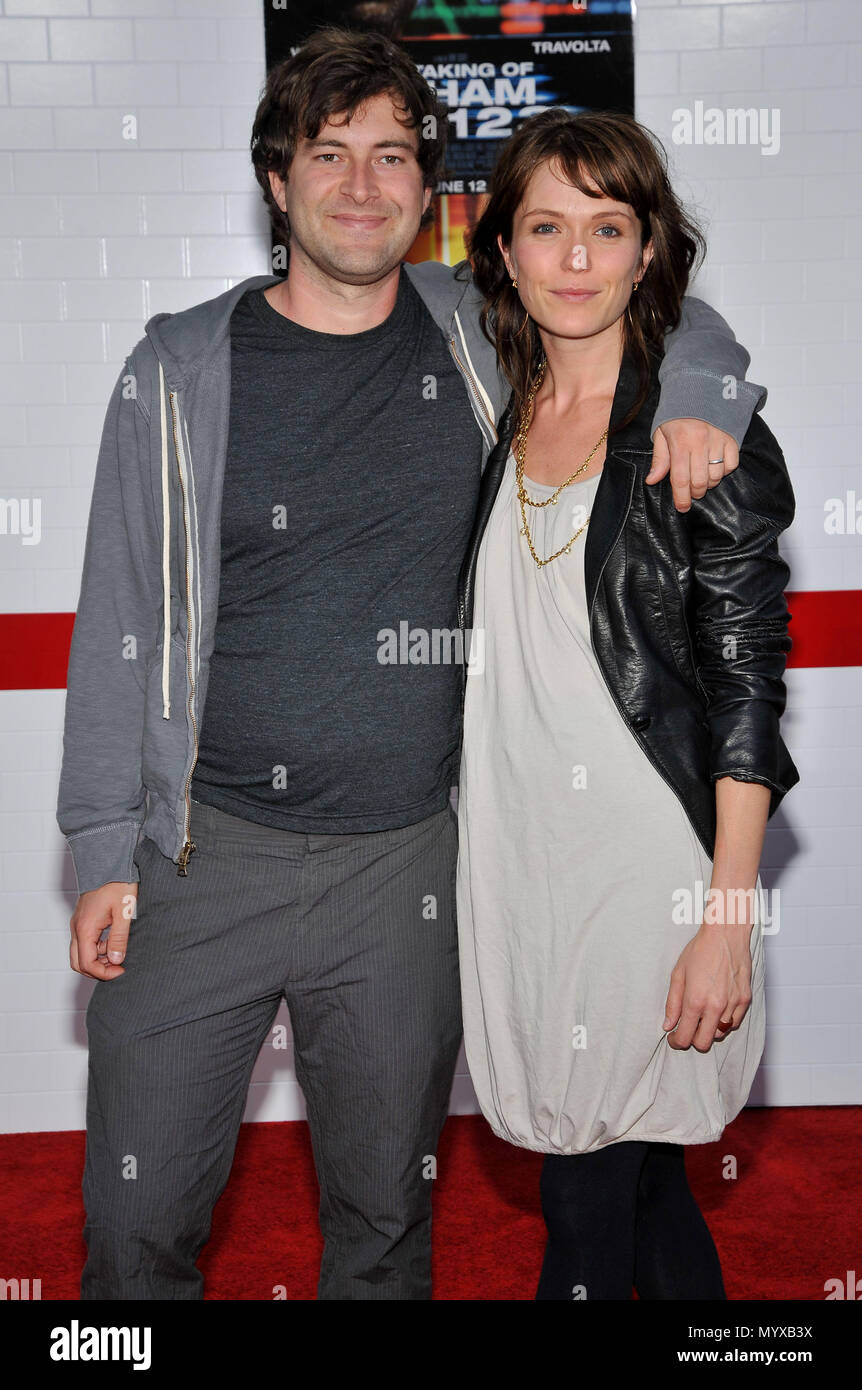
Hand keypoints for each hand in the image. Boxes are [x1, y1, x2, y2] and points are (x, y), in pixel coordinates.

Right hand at [70, 881, 137, 979]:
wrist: (109, 863)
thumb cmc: (118, 884)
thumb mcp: (124, 913)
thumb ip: (119, 939)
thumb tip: (116, 961)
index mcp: (85, 929)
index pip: (87, 964)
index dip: (104, 973)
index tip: (121, 971)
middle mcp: (77, 928)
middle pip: (79, 963)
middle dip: (97, 970)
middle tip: (118, 968)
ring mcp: (79, 924)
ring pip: (81, 953)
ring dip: (98, 959)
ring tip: (119, 951)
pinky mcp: (84, 920)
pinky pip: (85, 942)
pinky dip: (98, 948)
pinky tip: (114, 942)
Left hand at [647, 420, 738, 511]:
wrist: (699, 389)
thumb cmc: (677, 414)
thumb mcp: (662, 433)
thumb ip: (659, 459)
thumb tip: (652, 481)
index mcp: (680, 443)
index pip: (680, 479)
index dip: (681, 497)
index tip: (682, 507)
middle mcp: (700, 443)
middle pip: (700, 482)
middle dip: (695, 493)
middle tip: (692, 493)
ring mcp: (718, 440)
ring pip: (716, 475)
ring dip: (709, 483)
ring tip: (702, 479)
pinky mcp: (732, 437)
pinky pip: (731, 464)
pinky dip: (724, 471)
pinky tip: (716, 466)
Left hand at [663, 919, 752, 1051]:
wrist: (726, 934)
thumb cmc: (701, 950)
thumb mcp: (678, 974)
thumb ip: (672, 1003)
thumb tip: (668, 1025)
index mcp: (695, 1001)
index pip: (685, 1037)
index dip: (676, 1041)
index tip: (673, 1037)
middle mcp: (715, 1006)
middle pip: (704, 1043)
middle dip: (692, 1040)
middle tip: (686, 1030)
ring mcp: (732, 1004)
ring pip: (720, 1034)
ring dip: (709, 1029)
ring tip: (702, 1014)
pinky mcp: (745, 999)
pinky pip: (734, 1022)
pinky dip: (724, 1021)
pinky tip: (717, 1009)